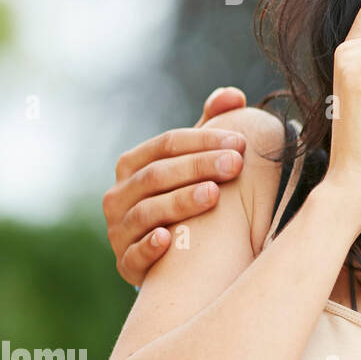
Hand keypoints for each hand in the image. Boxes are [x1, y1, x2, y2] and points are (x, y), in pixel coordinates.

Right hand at [104, 86, 249, 286]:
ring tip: (213, 194)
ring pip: (146, 212)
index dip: (203, 140)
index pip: (167, 144)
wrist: (170, 255)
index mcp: (134, 164)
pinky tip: (167, 239)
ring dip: (179, 202)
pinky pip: (132, 255)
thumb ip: (211, 127)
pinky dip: (148, 247)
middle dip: (198, 166)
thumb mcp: (195, 161)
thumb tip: (233, 95)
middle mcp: (119, 195)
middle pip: (157, 174)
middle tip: (236, 164)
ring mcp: (119, 230)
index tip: (240, 142)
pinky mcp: (126, 264)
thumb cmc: (185, 196)